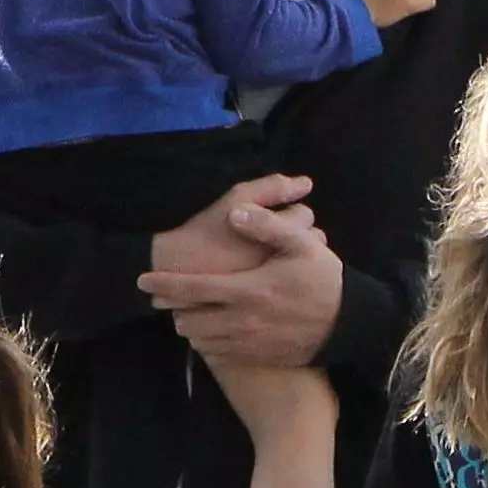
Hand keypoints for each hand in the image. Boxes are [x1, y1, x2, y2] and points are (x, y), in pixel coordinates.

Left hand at [141, 209, 345, 370]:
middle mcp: (241, 322)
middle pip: (188, 320)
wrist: (349, 326)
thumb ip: (267, 226)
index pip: (193, 288)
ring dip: (189, 326)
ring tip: (191, 312)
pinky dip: (207, 343)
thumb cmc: (324, 282)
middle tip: (171, 297)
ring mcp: (248, 344)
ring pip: (199, 340)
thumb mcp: (303, 246)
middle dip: (174, 308)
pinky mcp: (256, 358)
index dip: (163, 284)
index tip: (143, 280)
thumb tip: (234, 214)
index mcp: (247, 291)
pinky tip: (212, 331)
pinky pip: (217, 356)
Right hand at [150, 172, 316, 278]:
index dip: (292, 214)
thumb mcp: (236, 200)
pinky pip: (291, 290)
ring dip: (294, 259)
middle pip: (312, 243)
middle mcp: (282, 263)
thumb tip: (306, 182)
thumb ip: (272, 188)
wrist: (175, 275)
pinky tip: (267, 275)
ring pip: (304, 268)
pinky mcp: (269, 305)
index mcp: (275, 234)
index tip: (278, 217)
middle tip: (279, 238)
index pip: (304, 216)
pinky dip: (283, 280)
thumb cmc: (204, 232)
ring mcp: (277, 287)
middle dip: (299, 238)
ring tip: (275, 257)